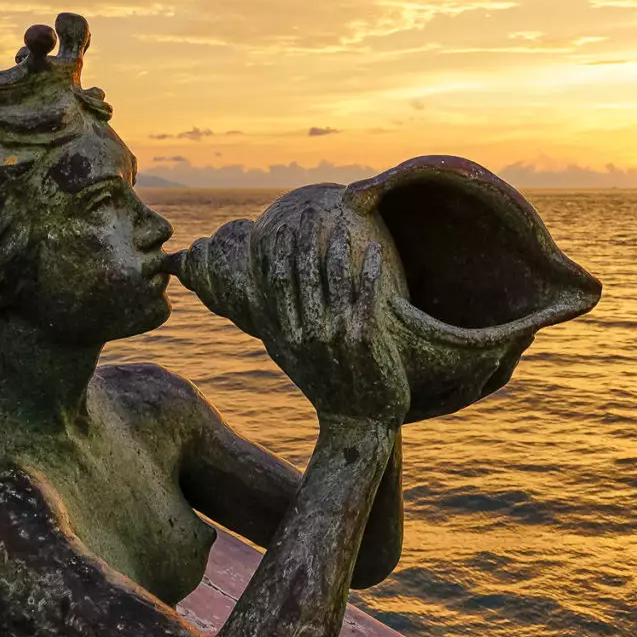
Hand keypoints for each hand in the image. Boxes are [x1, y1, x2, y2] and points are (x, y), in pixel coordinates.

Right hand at [248, 194, 409, 426]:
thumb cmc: (326, 386)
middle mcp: (308, 333)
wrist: (357, 423)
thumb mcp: (293, 356)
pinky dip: (369, 269)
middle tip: (308, 212)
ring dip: (338, 247)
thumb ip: (279, 326)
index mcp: (288, 335)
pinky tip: (374, 250)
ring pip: (335, 279)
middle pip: (304, 273)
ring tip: (343, 223)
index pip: (276, 283)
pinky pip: (367, 295)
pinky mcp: (366, 340)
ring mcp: (337, 336)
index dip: (279, 252)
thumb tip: (262, 298)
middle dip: (305, 239)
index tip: (280, 227)